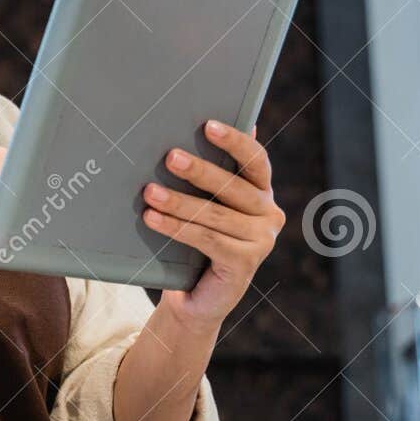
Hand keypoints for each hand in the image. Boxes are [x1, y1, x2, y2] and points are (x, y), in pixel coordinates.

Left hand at [141, 120, 284, 331]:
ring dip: (179, 201)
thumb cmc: (197, 240)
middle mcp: (270, 214)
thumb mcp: (205, 204)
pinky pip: (207, 239)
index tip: (208, 126)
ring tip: (149, 192)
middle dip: (200, 171)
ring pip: (215, 215)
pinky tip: (153, 218)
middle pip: (233, 187)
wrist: (195, 295)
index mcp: (262, 191)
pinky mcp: (246, 263)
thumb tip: (201, 125)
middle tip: (170, 158)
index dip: (234, 141)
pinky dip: (176, 228)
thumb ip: (210, 174)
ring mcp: (262, 240)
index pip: (255, 160)